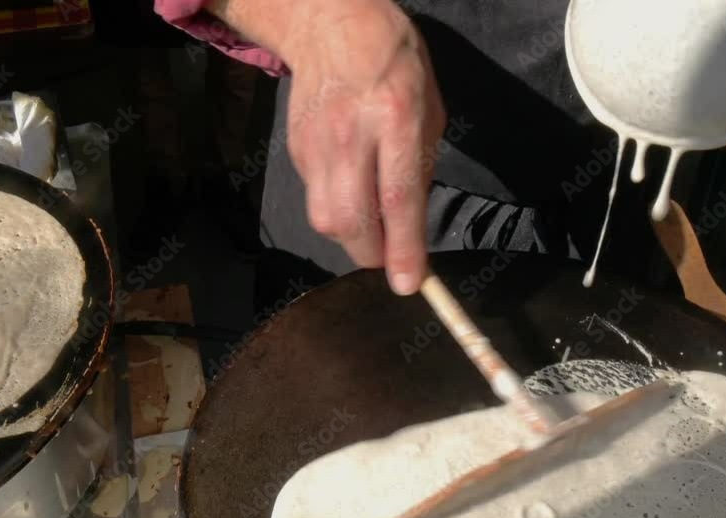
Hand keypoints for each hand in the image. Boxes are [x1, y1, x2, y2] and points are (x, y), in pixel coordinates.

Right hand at [283, 2, 445, 294]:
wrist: (331, 23)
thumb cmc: (396, 63)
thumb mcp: (429, 107)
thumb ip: (420, 165)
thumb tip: (411, 223)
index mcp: (397, 119)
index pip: (397, 199)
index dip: (403, 249)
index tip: (409, 283)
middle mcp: (352, 135)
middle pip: (350, 220)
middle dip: (372, 254)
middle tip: (389, 256)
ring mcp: (317, 144)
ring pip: (326, 219)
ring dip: (352, 236)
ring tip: (371, 223)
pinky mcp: (296, 150)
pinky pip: (316, 197)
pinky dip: (337, 206)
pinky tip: (350, 182)